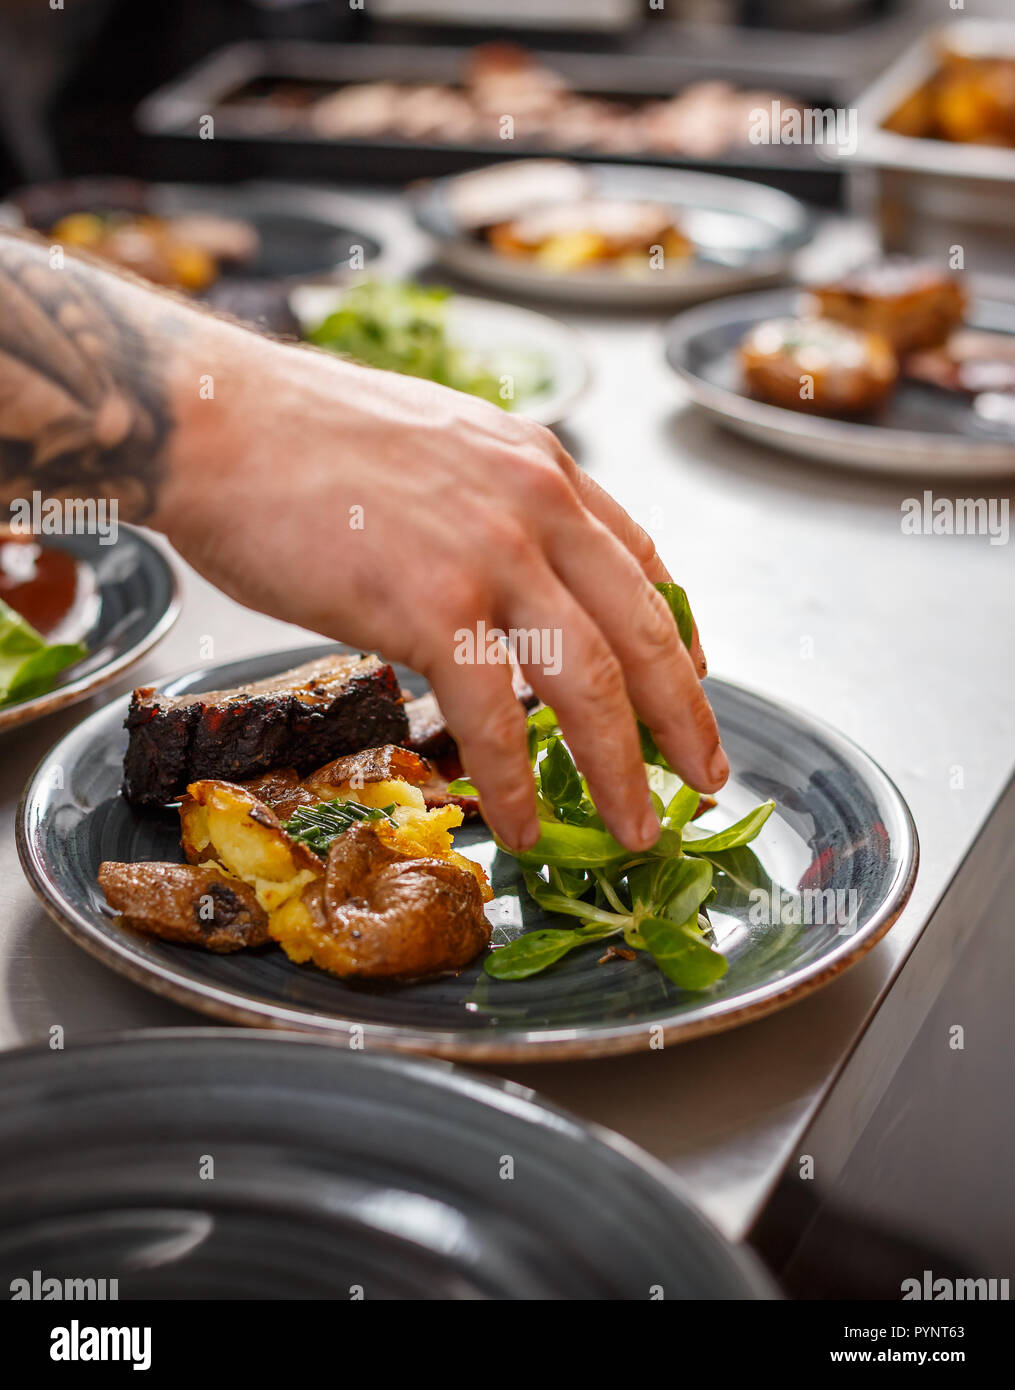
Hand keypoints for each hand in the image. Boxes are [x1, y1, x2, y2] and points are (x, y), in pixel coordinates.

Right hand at [157, 328, 728, 851]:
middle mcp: (535, 504)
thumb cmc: (298, 437)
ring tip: (637, 829)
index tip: (690, 683)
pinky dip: (516, 783)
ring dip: (623, 769)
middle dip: (684, 717)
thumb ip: (489, 505)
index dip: (676, 635)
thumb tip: (501, 573)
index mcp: (539, 466)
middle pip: (643, 629)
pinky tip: (524, 826)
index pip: (640, 560)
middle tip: (705, 777)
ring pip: (592, 681)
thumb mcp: (436, 446)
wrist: (213, 420)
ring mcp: (489, 553)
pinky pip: (496, 715)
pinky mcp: (431, 604)